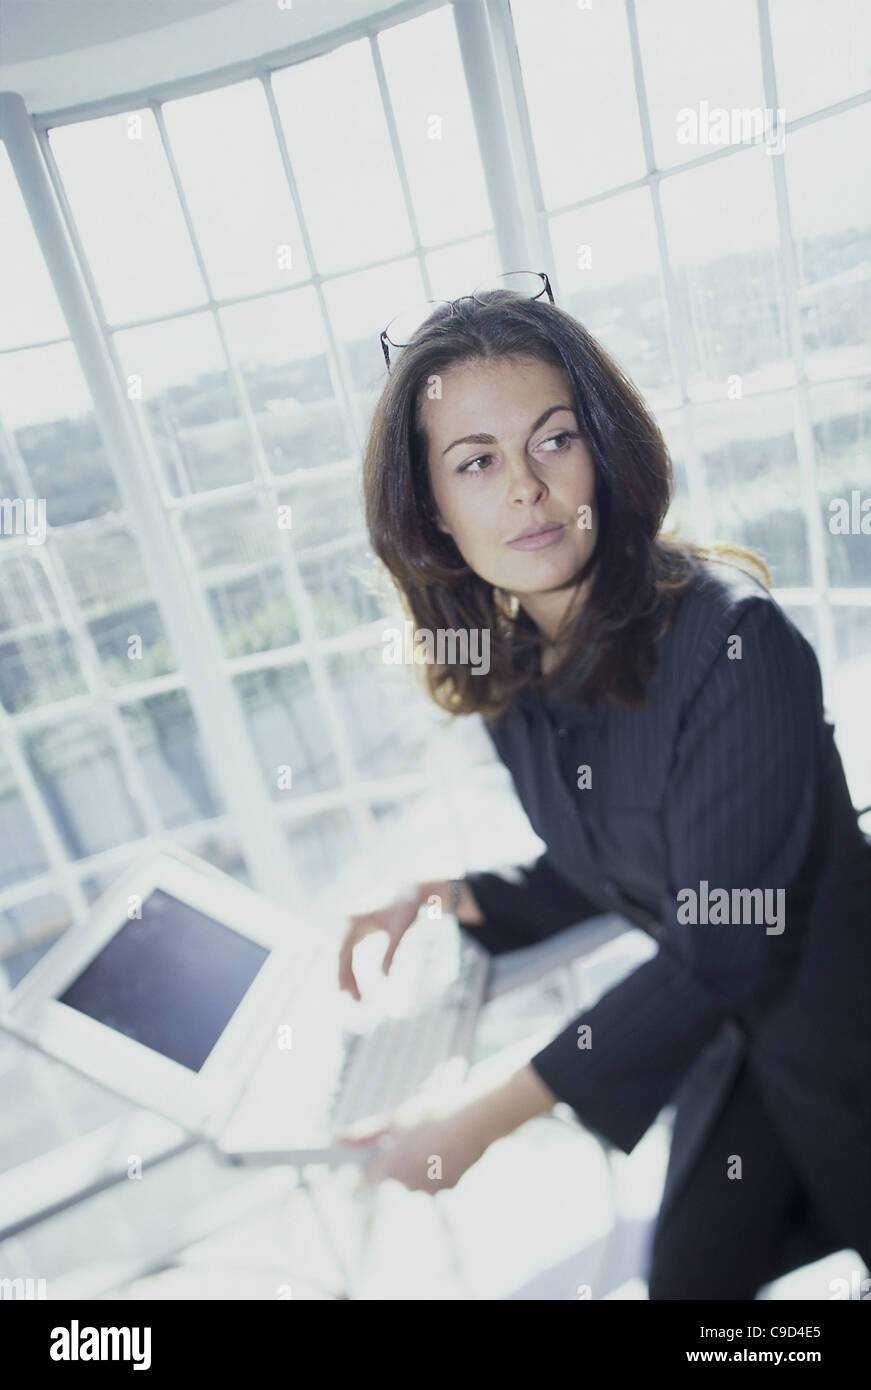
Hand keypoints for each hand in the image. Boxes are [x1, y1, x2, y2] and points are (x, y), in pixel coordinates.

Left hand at [334, 1091, 490, 1192]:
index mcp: (392, 1170)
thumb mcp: (395, 1120)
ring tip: (431, 1136)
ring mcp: (431, 1188)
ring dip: (418, 1161)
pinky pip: (435, 1178)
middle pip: (394, 1176)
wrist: (475, 1119)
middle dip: (399, 1157)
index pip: (369, 1175)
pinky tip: (446, 1145)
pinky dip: (437, 1165)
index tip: (382, 1143)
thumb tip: (337, 1140)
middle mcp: (409, 1186)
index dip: (373, 1158)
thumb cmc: (432, 1115)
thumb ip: (365, 1134)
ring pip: (415, 1176)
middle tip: (411, 1132)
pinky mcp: (450, 1186)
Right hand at [337, 888, 423, 1000]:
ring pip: (343, 954)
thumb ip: (391, 953)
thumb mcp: (400, 930)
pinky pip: (349, 950)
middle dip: (345, 978)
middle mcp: (347, 920)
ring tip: (355, 996)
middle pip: (340, 954)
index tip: (348, 992)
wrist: (407, 888)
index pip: (343, 951)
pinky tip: (354, 982)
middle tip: (356, 1001)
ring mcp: (350, 924)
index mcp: (355, 919)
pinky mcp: (356, 927)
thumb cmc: (405, 907)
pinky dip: (351, 966)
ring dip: (347, 974)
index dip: (344, 973)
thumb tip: (385, 977)